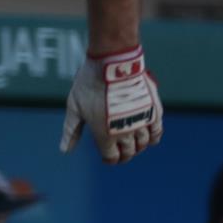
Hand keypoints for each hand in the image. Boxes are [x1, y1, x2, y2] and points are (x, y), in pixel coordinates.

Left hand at [60, 46, 162, 162]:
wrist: (112, 63)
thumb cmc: (90, 84)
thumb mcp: (74, 107)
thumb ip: (71, 130)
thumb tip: (65, 150)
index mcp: (105, 136)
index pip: (112, 157)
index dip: (109, 158)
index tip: (107, 155)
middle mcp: (125, 133)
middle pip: (129, 153)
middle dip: (124, 154)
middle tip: (120, 149)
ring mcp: (141, 122)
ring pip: (143, 144)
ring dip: (138, 146)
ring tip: (132, 142)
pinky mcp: (154, 111)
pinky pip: (157, 132)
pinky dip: (153, 137)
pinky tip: (148, 135)